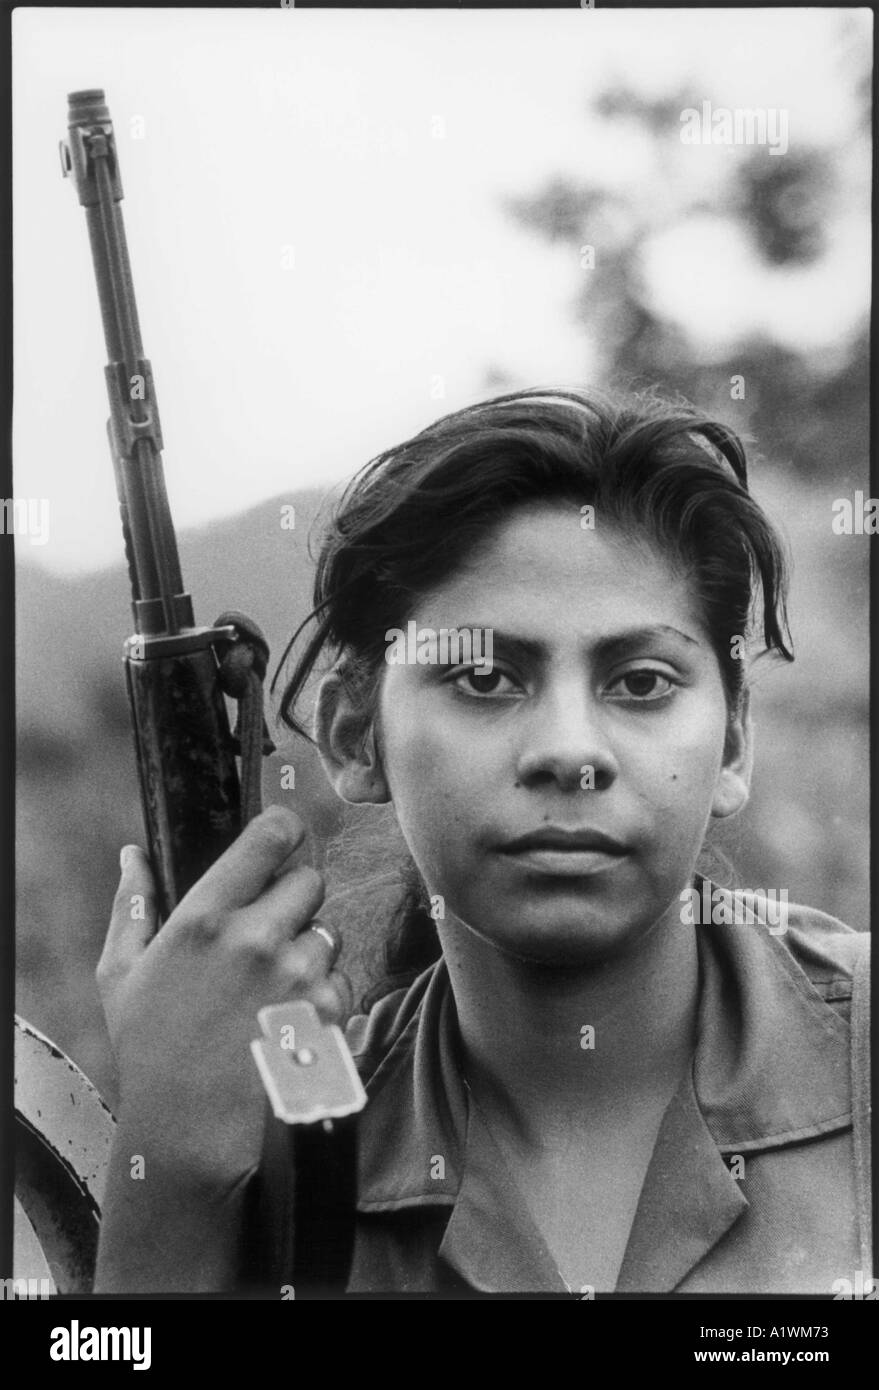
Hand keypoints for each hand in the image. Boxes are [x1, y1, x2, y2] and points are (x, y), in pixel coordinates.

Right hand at [97, 806, 352, 1190]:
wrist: (188, 1132)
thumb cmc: (149, 1050)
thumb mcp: (121, 973)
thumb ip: (133, 904)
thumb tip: (134, 853)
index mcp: (204, 916)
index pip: (271, 835)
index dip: (284, 831)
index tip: (282, 841)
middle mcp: (256, 937)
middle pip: (311, 879)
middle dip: (295, 900)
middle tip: (267, 934)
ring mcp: (296, 976)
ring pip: (329, 931)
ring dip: (309, 951)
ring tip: (268, 990)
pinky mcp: (327, 1013)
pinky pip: (343, 980)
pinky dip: (324, 996)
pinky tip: (286, 1021)